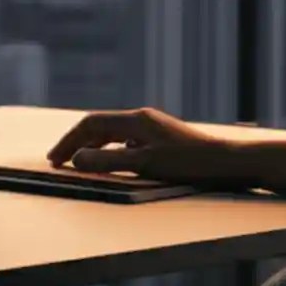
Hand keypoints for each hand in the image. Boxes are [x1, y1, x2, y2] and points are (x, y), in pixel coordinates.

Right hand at [48, 108, 249, 188]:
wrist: (229, 162)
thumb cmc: (190, 164)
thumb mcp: (145, 165)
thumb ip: (108, 161)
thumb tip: (77, 159)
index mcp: (136, 120)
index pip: (91, 124)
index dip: (69, 141)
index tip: (55, 160)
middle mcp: (143, 119)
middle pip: (100, 126)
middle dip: (77, 143)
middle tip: (60, 162)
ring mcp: (153, 129)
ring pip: (113, 134)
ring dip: (93, 147)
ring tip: (79, 164)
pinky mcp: (163, 140)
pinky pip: (126, 142)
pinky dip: (110, 152)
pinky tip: (111, 165)